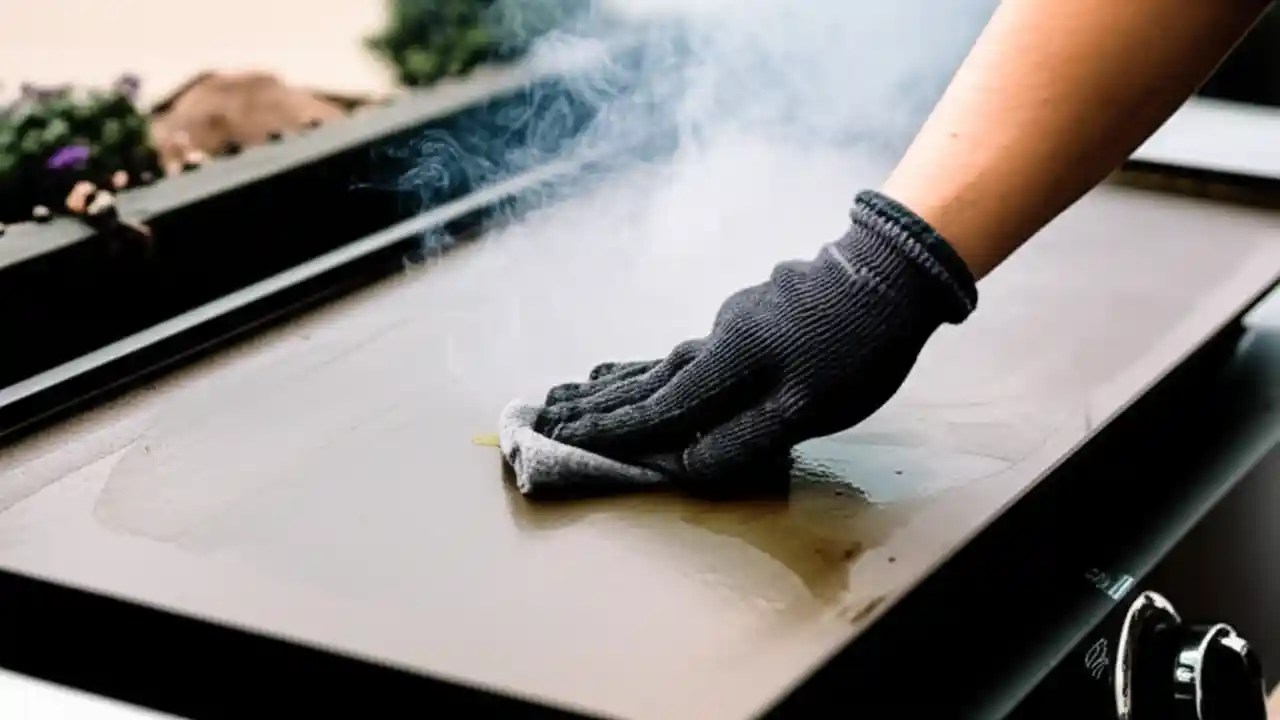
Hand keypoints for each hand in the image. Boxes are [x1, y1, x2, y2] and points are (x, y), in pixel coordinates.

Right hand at [534, 190, 977, 487]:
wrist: (891, 271)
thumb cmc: (855, 348)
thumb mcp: (808, 407)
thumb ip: (744, 438)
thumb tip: (686, 465)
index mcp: (723, 366)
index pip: (654, 409)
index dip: (608, 431)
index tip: (560, 439)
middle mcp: (715, 341)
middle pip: (643, 380)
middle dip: (593, 404)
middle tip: (545, 414)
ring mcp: (730, 323)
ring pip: (660, 360)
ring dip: (616, 381)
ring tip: (577, 389)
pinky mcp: (749, 316)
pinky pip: (684, 348)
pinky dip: (653, 363)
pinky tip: (651, 368)